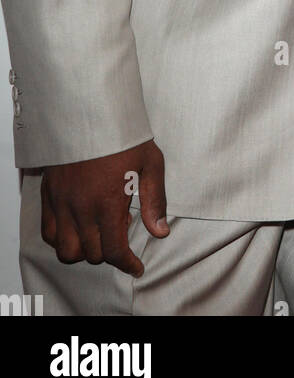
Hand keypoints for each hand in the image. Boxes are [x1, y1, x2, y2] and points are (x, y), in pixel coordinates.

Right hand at [40, 138, 167, 276]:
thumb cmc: (123, 135)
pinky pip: (48, 233)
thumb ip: (156, 199)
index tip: (136, 266)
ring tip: (98, 234)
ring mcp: (62, 203)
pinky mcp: (49, 196)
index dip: (127, 264)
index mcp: (108, 203)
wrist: (90, 111)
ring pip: (67, 250)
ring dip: (84, 251)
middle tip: (121, 233)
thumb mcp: (150, 162)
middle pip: (92, 254)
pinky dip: (61, 240)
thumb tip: (161, 231)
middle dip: (110, 252)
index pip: (114, 251)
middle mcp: (82, 209)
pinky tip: (77, 228)